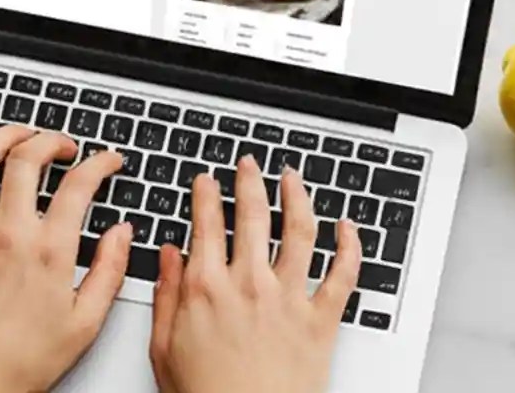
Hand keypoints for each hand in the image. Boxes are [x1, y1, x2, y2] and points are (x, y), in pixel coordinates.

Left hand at [0, 126, 131, 392]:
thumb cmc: (19, 360)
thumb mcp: (84, 323)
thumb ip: (109, 271)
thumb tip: (122, 234)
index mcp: (49, 252)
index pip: (79, 184)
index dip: (100, 162)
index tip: (107, 160)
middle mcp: (8, 234)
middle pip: (27, 157)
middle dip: (50, 138)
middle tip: (62, 144)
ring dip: (3, 136)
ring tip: (18, 134)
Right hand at [149, 155, 360, 392]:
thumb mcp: (164, 349)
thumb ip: (166, 296)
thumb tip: (167, 255)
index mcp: (206, 289)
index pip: (206, 224)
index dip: (206, 195)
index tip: (207, 181)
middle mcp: (249, 284)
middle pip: (252, 215)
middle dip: (250, 181)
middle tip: (250, 164)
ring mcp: (289, 298)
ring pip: (298, 230)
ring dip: (296, 195)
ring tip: (293, 178)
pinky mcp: (321, 320)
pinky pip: (343, 274)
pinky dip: (350, 245)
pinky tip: (347, 226)